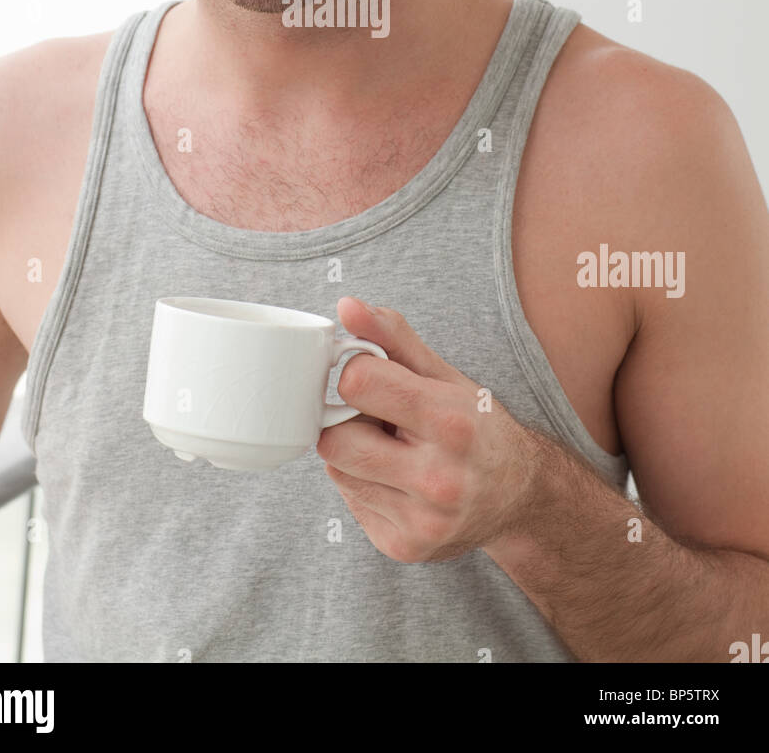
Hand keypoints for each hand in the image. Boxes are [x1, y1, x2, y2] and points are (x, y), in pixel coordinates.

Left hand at [317, 297, 541, 562]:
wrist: (519, 497)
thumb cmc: (477, 427)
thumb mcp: (445, 374)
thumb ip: (392, 337)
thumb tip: (346, 307)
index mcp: (450, 423)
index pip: (357, 383)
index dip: (356, 372)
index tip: (372, 375)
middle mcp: (438, 479)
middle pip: (334, 438)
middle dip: (348, 419)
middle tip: (379, 417)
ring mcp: (421, 521)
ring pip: (336, 471)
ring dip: (353, 452)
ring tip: (392, 447)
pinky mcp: (404, 547)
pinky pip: (349, 501)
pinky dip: (363, 483)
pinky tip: (397, 478)